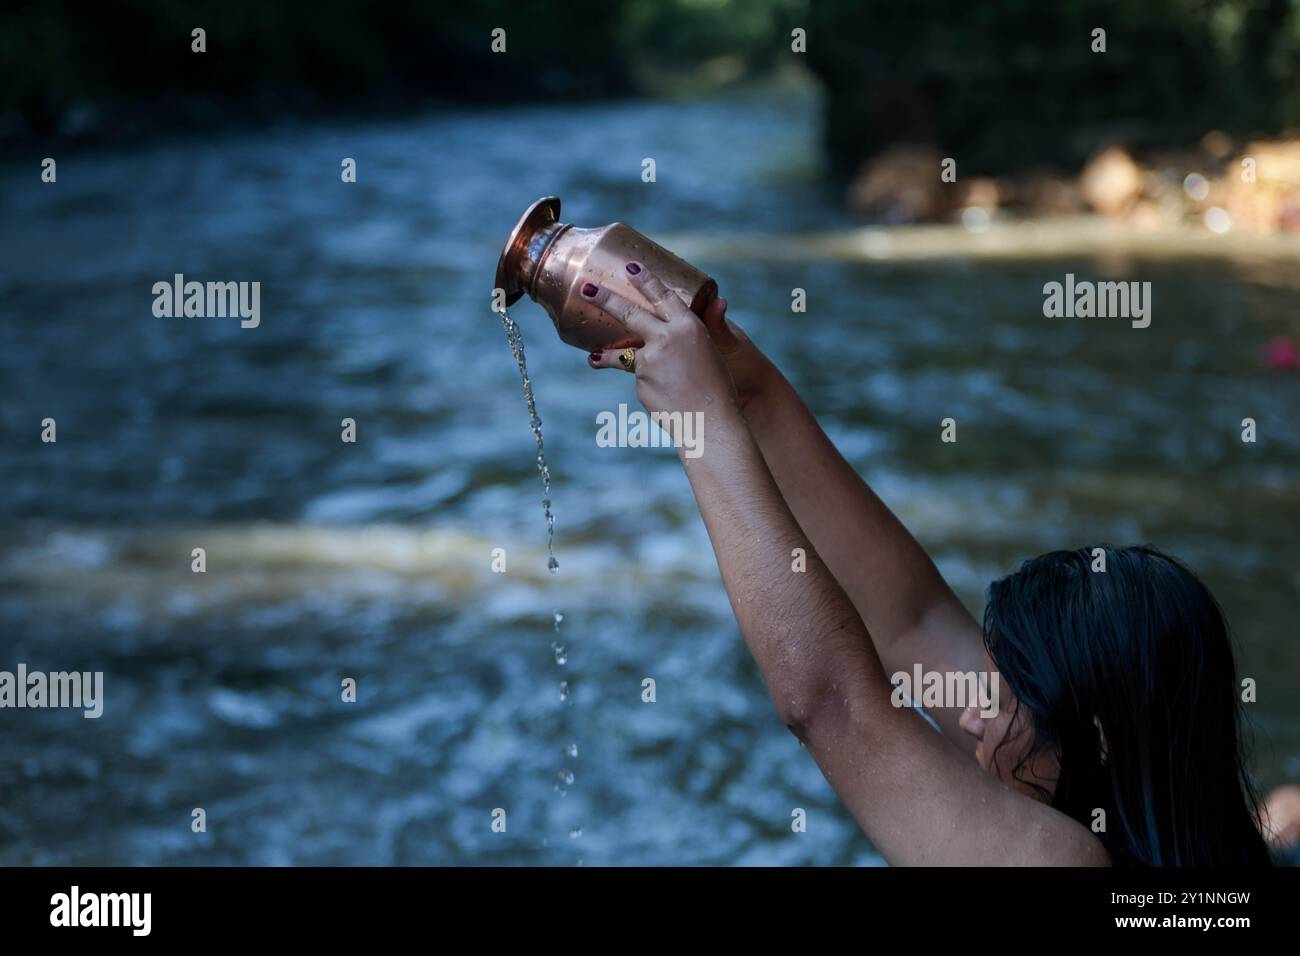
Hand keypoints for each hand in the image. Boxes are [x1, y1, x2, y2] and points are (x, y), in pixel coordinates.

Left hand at [587, 279, 776, 412]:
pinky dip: (649, 385)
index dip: (646, 280)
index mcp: (688, 326)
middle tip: (586, 288)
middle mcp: (665, 338)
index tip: (631, 268)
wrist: (708, 424)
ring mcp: (649, 361)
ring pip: (625, 354)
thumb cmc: (719, 388)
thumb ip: (706, 329)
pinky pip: (640, 378)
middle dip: (605, 299)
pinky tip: (665, 398)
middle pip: (629, 313)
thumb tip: (721, 302)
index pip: (663, 296)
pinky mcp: (639, 382)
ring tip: (592, 358)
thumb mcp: (716, 352)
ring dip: (605, 356)